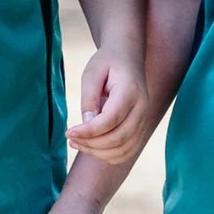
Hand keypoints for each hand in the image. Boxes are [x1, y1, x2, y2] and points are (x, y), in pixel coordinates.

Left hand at [66, 48, 145, 167]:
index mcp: (131, 90)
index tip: (68, 131)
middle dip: (91, 144)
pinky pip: (127, 152)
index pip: (111, 119)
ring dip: (98, 153)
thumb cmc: (107, 63)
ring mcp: (144, 120)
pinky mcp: (140, 129)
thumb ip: (89, 98)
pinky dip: (107, 155)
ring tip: (76, 143)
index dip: (88, 131)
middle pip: (119, 138)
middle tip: (70, 137)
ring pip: (123, 150)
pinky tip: (90, 147)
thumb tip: (86, 124)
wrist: (128, 58)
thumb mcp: (92, 73)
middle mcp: (142, 108)